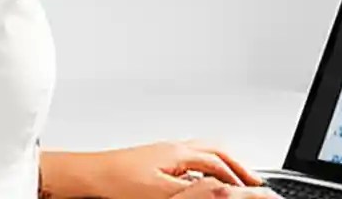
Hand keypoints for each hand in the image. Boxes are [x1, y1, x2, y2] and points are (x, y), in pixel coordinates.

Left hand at [88, 140, 263, 198]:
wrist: (90, 175)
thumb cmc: (117, 181)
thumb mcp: (160, 193)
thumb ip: (192, 191)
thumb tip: (219, 189)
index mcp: (179, 153)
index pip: (218, 163)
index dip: (237, 177)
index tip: (250, 189)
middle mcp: (174, 148)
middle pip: (216, 150)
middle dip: (236, 164)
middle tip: (251, 178)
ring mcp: (164, 152)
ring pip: (203, 150)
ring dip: (221, 162)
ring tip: (231, 174)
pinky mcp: (155, 160)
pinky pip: (190, 157)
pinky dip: (204, 165)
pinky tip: (199, 177)